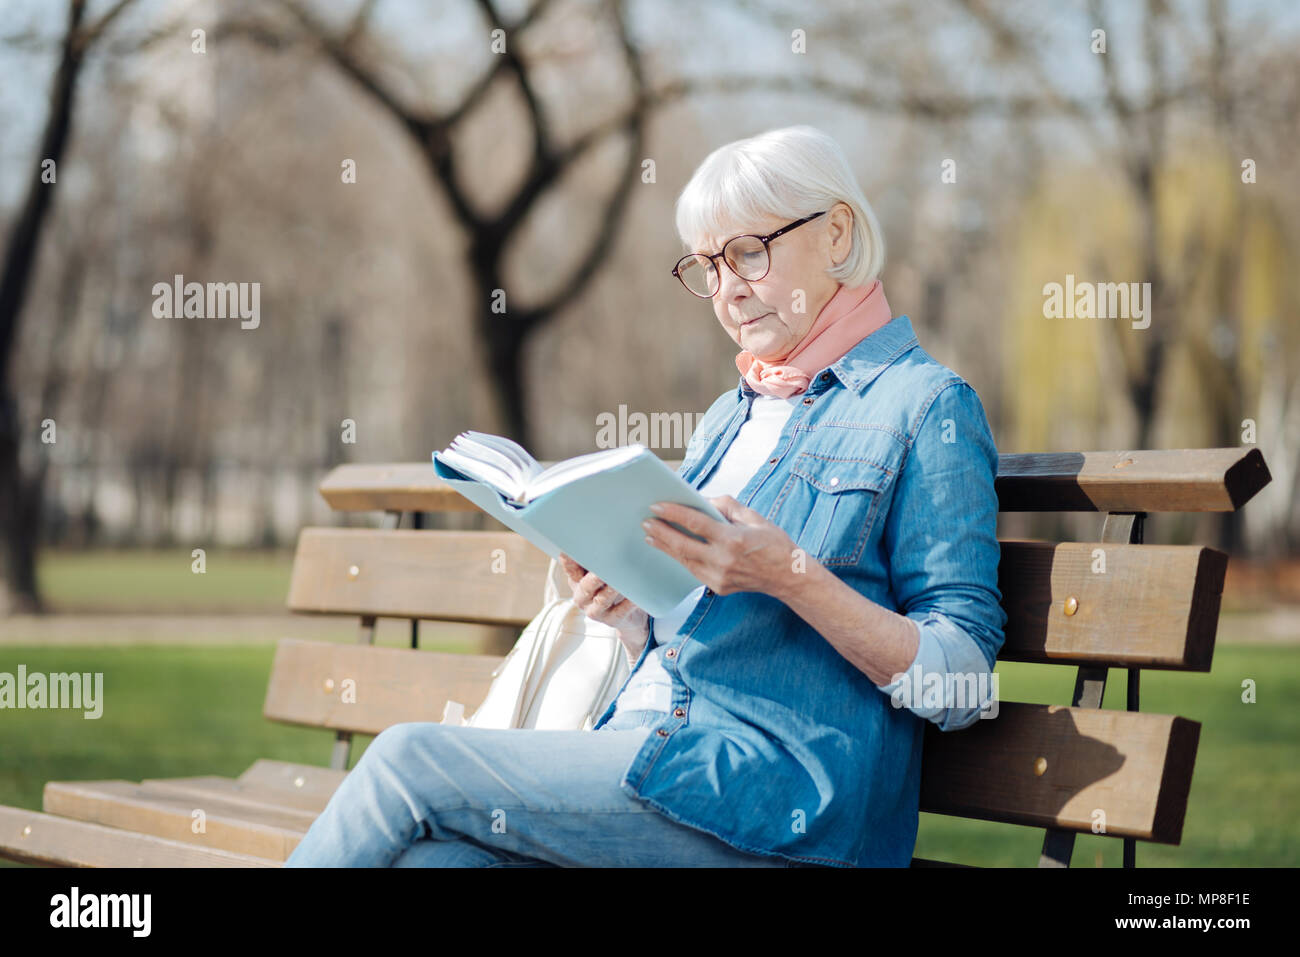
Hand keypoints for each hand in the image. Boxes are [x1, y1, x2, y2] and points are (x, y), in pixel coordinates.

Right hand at [557, 553, 649, 644]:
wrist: (626, 616)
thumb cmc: (611, 586)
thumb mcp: (600, 573)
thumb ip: (597, 559)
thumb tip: (603, 535)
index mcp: (577, 582)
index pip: (570, 570)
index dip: (569, 561)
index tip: (569, 550)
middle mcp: (582, 597)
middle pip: (586, 586)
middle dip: (594, 577)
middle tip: (603, 567)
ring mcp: (596, 611)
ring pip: (602, 600)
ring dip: (611, 590)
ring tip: (620, 582)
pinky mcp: (612, 620)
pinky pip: (620, 612)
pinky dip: (628, 604)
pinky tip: (635, 597)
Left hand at [641, 495, 808, 601]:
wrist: (789, 577)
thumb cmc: (774, 544)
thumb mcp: (755, 518)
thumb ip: (728, 506)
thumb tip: (704, 499)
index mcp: (733, 539)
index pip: (695, 523)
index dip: (673, 513)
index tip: (656, 506)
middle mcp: (723, 560)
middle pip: (683, 545)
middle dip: (661, 533)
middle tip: (646, 523)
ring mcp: (719, 577)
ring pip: (685, 560)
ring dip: (666, 548)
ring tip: (651, 536)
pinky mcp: (718, 587)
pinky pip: (694, 570)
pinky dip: (682, 559)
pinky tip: (672, 550)